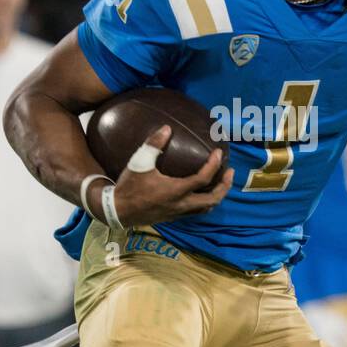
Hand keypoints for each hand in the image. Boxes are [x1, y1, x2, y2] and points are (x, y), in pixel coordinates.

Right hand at [110, 126, 233, 228]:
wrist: (117, 211)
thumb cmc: (129, 187)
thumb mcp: (139, 163)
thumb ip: (154, 145)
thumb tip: (166, 128)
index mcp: (176, 191)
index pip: (203, 178)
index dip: (214, 165)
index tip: (219, 153)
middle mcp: (181, 204)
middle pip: (212, 200)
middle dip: (224, 186)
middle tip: (229, 172)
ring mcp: (178, 213)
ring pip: (205, 208)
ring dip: (216, 196)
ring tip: (220, 183)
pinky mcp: (173, 217)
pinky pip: (195, 211)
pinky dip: (204, 202)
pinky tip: (201, 192)